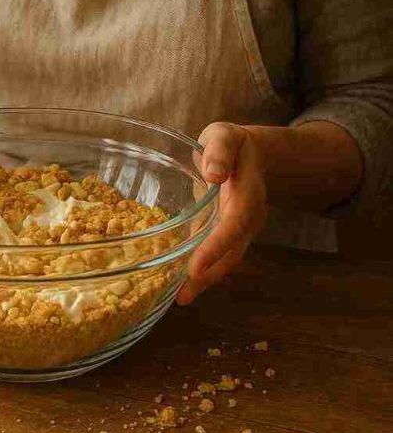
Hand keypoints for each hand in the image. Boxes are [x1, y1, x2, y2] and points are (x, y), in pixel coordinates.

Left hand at [175, 122, 266, 305]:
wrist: (252, 154)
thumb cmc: (233, 143)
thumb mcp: (226, 135)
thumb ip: (220, 150)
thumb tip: (214, 174)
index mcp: (248, 193)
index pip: (234, 224)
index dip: (216, 247)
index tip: (195, 267)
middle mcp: (248, 217)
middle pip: (233, 251)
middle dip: (210, 274)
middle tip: (184, 294)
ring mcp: (241, 228)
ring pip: (227, 259)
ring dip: (206, 279)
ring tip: (181, 296)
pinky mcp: (229, 233)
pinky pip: (219, 255)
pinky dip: (203, 271)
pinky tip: (182, 283)